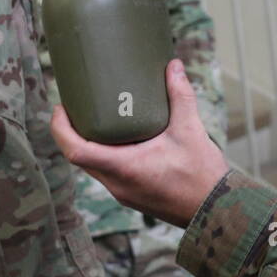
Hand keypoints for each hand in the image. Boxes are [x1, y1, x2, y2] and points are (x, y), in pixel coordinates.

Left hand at [50, 59, 229, 228]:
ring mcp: (123, 193)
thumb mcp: (190, 130)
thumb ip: (180, 95)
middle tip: (74, 106)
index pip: (76, 151)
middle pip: (79, 157)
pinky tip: (117, 139)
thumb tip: (172, 66)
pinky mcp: (132, 195)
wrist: (217, 210)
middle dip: (70, 132)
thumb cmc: (202, 174)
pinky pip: (107, 174)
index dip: (60, 129)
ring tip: (93, 118)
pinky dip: (103, 155)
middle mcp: (117, 184)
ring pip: (92, 167)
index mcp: (123, 168)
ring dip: (87, 144)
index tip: (59, 108)